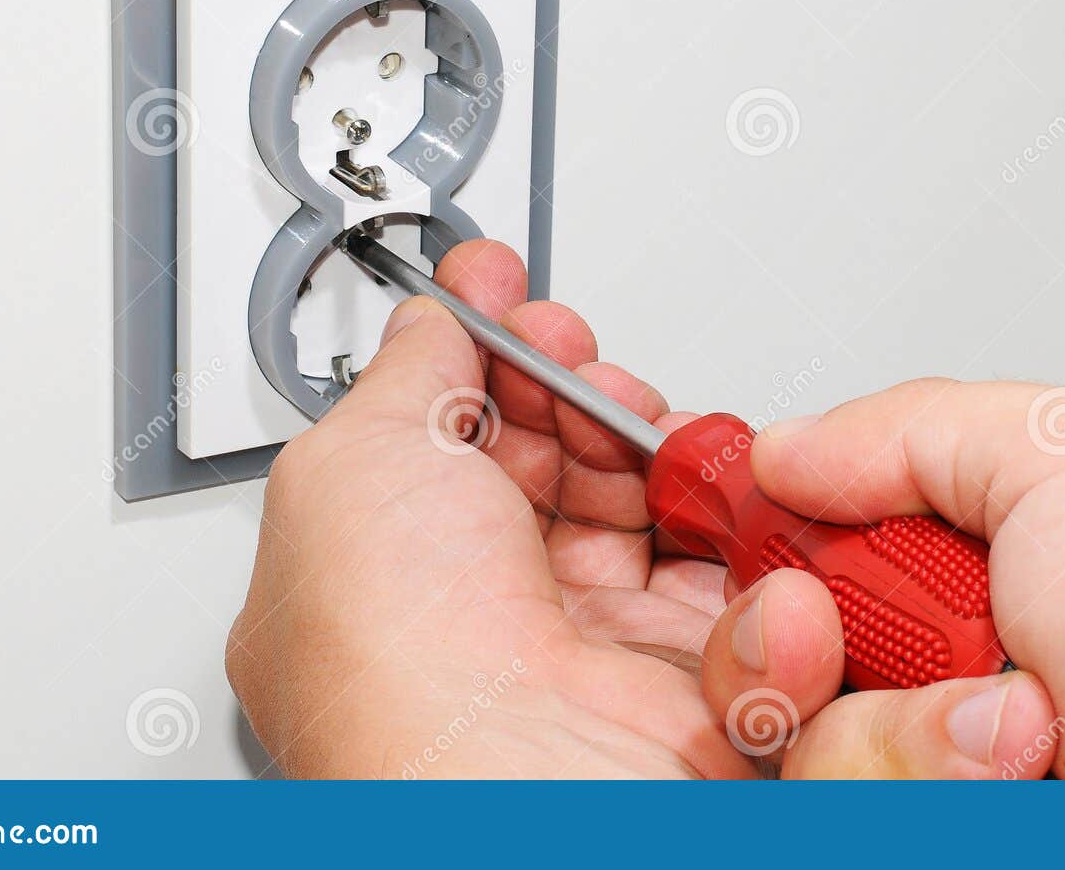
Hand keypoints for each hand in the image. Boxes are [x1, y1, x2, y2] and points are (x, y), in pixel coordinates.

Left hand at [227, 240, 764, 776]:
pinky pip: (713, 548)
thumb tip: (434, 326)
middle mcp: (477, 613)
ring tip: (633, 413)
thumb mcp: (351, 462)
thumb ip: (401, 375)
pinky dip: (713, 493)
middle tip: (566, 347)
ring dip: (640, 429)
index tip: (497, 291)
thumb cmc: (400, 657)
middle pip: (543, 454)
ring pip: (634, 492)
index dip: (472, 355)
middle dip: (563, 379)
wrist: (522, 774)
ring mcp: (578, 639)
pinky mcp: (677, 659)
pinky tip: (688, 464)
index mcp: (379, 574)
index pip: (437, 437)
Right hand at [703, 382, 1064, 777]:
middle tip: (838, 631)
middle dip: (780, 634)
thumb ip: (917, 426)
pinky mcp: (920, 819)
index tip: (716, 525)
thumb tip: (788, 447)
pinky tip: (1009, 770)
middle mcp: (939, 660)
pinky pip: (832, 801)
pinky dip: (912, 780)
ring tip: (1011, 723)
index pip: (803, 536)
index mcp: (971, 554)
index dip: (751, 536)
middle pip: (764, 643)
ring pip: (791, 739)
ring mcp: (932, 762)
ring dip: (889, 727)